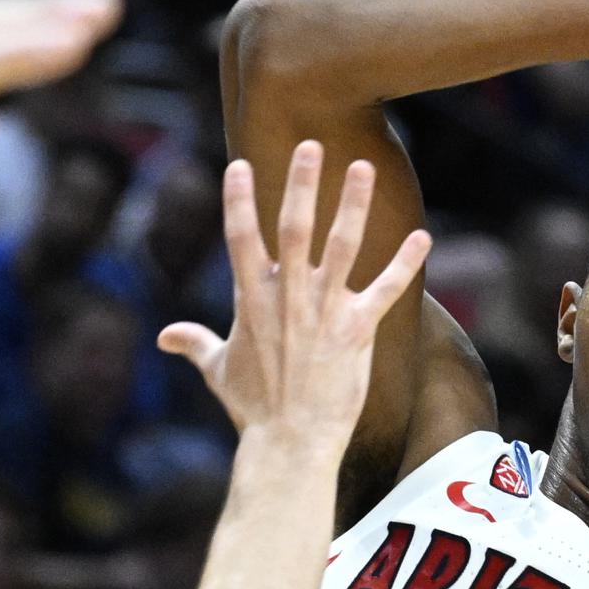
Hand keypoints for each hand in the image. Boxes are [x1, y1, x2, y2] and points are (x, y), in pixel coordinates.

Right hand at [156, 140, 430, 446]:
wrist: (288, 444)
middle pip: (293, 229)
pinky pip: (385, 291)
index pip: (240, 240)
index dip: (239, 201)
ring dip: (352, 206)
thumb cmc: (253, 409)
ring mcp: (323, 313)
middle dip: (300, 184)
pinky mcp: (356, 333)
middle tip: (310, 144)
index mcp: (252, 301)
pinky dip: (404, 264)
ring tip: (361, 168)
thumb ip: (195, 343)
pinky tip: (422, 236)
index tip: (239, 165)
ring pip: (340, 248)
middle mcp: (287, 299)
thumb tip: (165, 336)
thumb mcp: (219, 370)